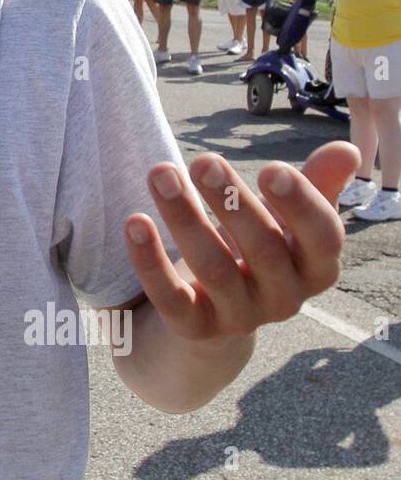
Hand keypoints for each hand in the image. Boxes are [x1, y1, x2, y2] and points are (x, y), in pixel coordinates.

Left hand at [123, 141, 356, 340]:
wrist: (214, 321)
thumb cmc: (257, 252)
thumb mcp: (288, 222)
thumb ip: (316, 186)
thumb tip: (346, 150)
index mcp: (315, 269)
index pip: (322, 239)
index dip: (302, 205)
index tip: (271, 167)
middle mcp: (283, 299)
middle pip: (262, 248)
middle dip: (231, 201)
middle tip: (202, 160)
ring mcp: (238, 318)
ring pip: (213, 267)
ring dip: (184, 217)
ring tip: (160, 173)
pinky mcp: (194, 329)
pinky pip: (170, 297)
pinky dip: (149, 259)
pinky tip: (133, 222)